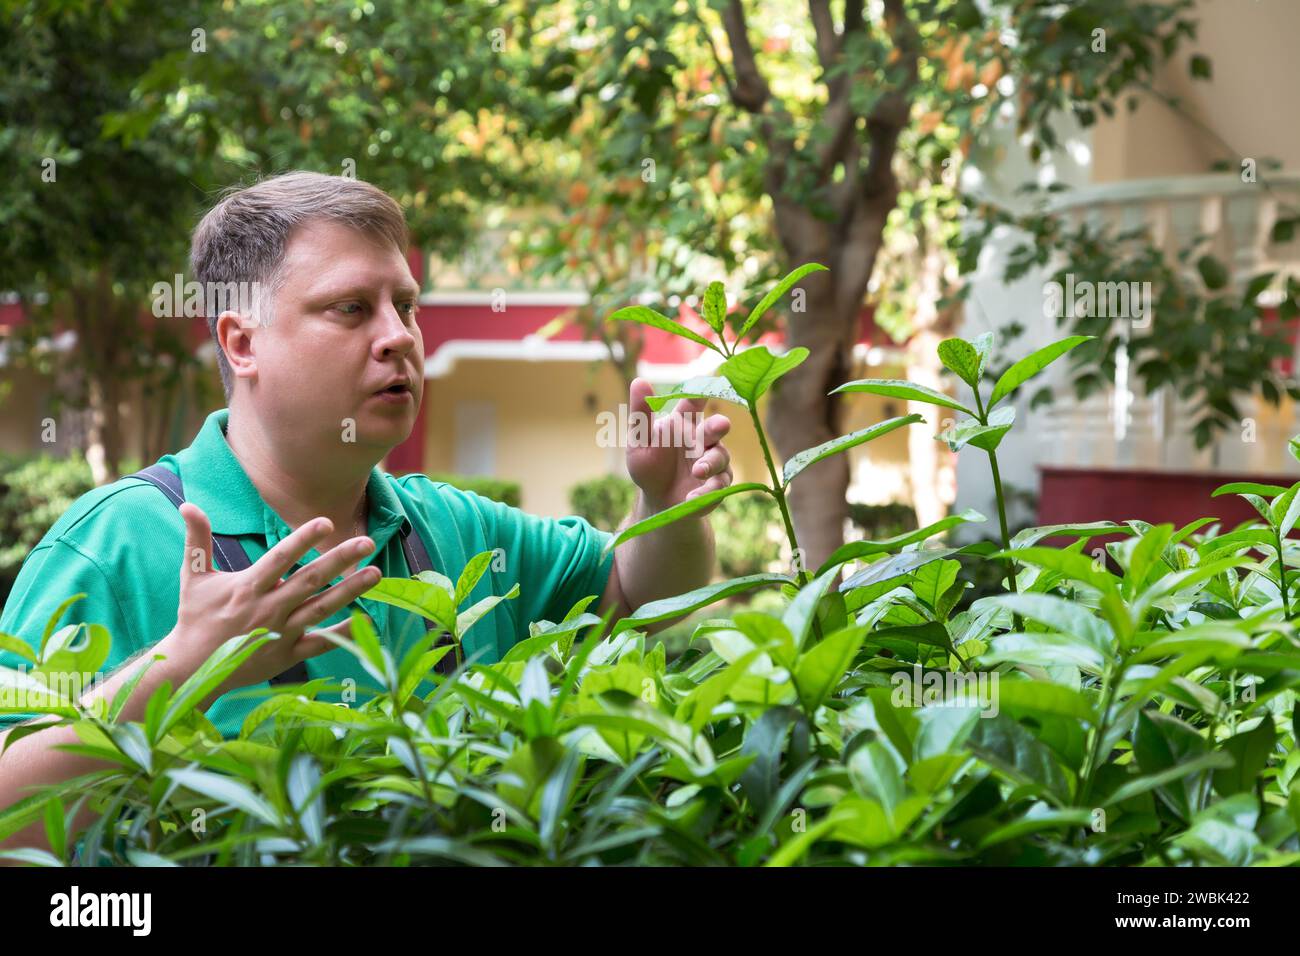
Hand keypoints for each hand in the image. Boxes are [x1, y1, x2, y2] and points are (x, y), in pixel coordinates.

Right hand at [161, 502, 380, 695]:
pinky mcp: (288, 655)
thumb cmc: (195, 618)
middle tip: (367, 541)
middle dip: (339, 560)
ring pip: (321, 609)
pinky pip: (321, 644)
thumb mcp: (194, 578)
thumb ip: (197, 540)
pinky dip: (343, 633)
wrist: (193, 669)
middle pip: (309, 580)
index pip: (280, 558)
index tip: (326, 522)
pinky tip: (368, 621)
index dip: (302, 540)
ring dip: (351, 590)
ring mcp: (280, 633)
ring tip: (376, 572)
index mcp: (247, 587)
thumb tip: (187, 505)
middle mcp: (268, 609)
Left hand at [625, 377, 732, 515]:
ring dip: (711, 463)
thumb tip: (638, 380)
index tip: (709, 381)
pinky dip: (708, 490)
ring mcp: (713, 460)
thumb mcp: (639, 441)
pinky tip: (692, 497)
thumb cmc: (648, 467)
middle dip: (719, 426)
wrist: (657, 502)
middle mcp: (702, 438)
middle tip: (720, 425)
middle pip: (715, 427)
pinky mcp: (718, 483)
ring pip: (721, 456)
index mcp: (684, 423)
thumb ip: (641, 413)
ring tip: (697, 471)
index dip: (702, 391)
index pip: (694, 401)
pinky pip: (720, 484)